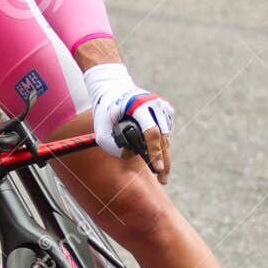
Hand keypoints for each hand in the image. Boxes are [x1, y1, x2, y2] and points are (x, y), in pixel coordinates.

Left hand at [84, 63, 172, 182]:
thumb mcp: (101, 127)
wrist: (114, 88)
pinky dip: (162, 144)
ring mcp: (163, 106)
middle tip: (162, 179)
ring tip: (161, 174)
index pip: (151, 132)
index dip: (154, 152)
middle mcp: (155, 104)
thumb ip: (110, 144)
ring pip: (167, 136)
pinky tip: (157, 154)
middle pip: (163, 137)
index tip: (157, 168)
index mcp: (139, 105)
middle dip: (163, 160)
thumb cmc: (106, 110)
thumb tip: (131, 156)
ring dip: (164, 155)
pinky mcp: (166, 110)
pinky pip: (166, 131)